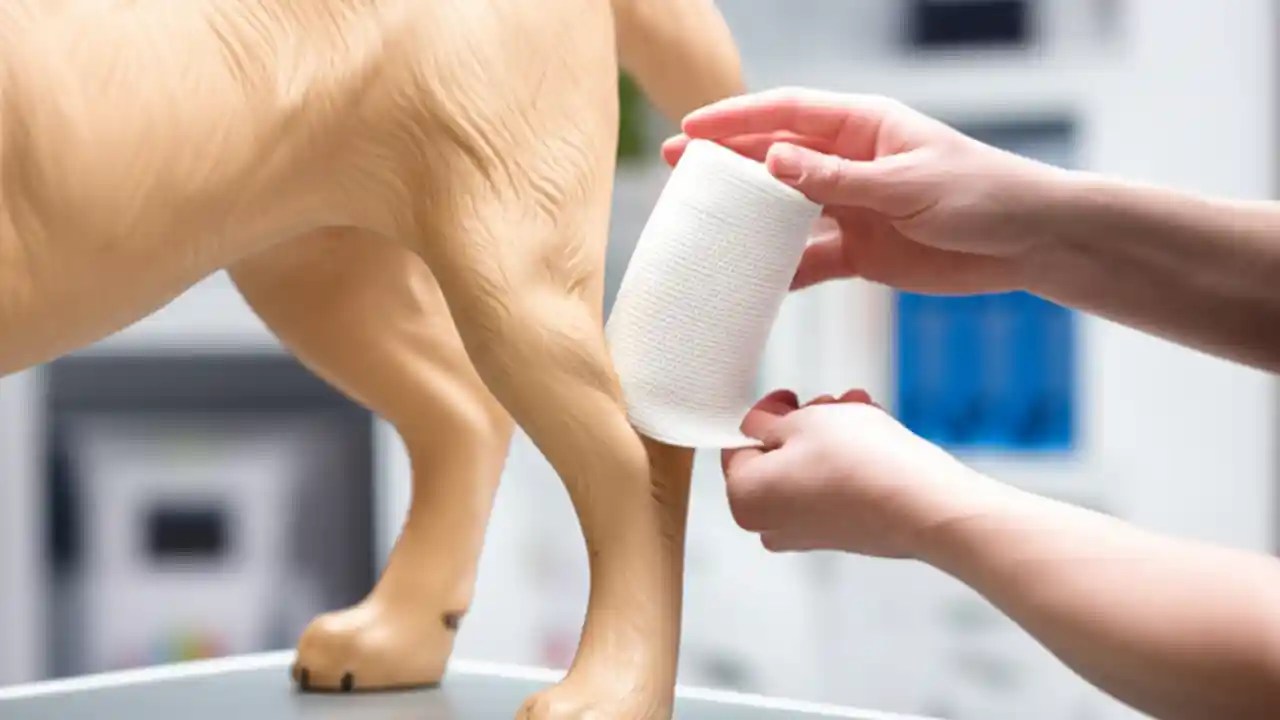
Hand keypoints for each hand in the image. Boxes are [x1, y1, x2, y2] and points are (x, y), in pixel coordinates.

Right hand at [663, 88, 1068, 293]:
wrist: (1028, 243)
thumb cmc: (981, 194)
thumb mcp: (907, 184)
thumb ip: (839, 178)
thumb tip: (773, 161)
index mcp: (864, 128)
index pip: (787, 115)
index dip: (736, 120)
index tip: (691, 130)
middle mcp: (851, 164)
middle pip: (776, 160)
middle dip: (728, 164)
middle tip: (678, 172)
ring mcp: (853, 208)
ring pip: (785, 213)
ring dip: (747, 221)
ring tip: (701, 228)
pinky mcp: (862, 252)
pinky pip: (809, 260)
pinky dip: (779, 271)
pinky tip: (749, 282)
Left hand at [722, 389, 992, 558]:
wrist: (924, 504)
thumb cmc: (858, 461)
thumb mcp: (802, 421)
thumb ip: (767, 423)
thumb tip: (759, 427)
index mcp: (745, 499)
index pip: (740, 446)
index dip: (766, 413)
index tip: (789, 396)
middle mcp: (770, 526)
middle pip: (778, 458)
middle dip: (805, 422)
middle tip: (830, 402)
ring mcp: (808, 534)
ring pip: (809, 469)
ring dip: (831, 435)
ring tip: (860, 410)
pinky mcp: (845, 535)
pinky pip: (834, 489)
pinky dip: (848, 461)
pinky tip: (875, 436)